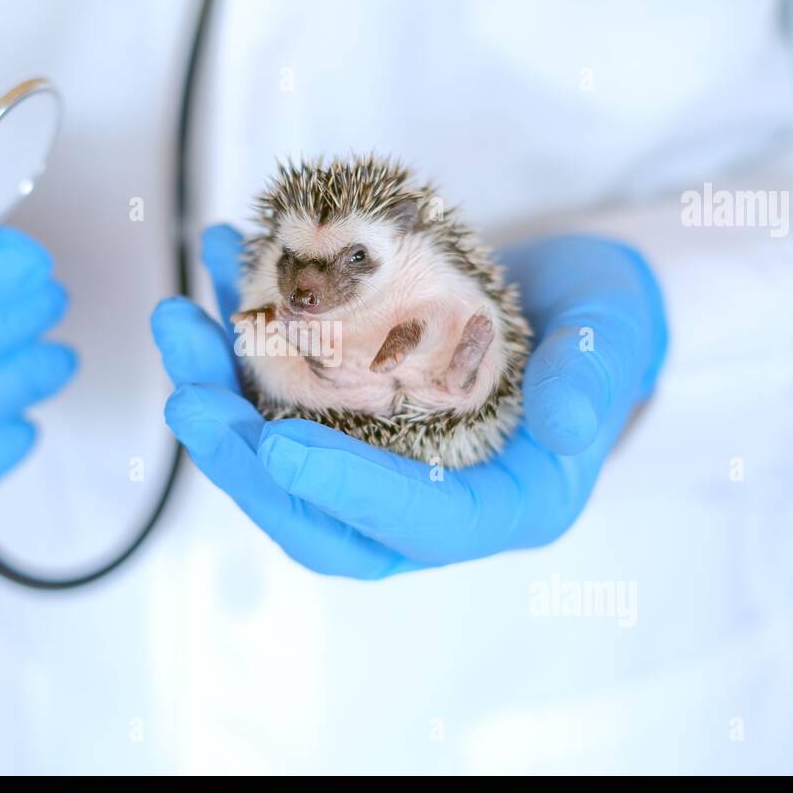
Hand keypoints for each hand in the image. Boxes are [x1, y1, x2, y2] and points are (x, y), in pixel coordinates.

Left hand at [151, 225, 666, 577]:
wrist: (572, 299)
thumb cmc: (603, 326)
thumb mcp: (614, 339)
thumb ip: (597, 377)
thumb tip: (571, 426)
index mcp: (499, 505)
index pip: (418, 526)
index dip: (347, 495)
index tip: (276, 444)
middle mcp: (426, 501)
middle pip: (320, 516)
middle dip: (244, 464)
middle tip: (189, 394)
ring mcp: (375, 460)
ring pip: (280, 456)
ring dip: (218, 394)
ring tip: (178, 321)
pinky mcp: (343, 414)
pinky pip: (276, 392)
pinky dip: (237, 337)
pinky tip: (213, 267)